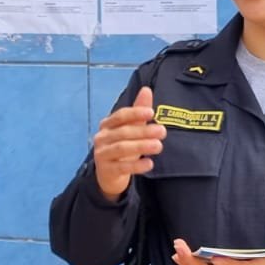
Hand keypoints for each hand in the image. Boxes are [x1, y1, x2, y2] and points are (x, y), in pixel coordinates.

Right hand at [92, 86, 164, 200]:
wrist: (108, 174)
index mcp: (107, 125)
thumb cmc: (121, 146)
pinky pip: (122, 167)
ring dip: (141, 146)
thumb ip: (138, 110)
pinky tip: (149, 163)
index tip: (152, 112)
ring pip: (122, 148)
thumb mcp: (130, 129)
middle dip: (144, 131)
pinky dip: (136, 166)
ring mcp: (102, 154)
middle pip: (123, 132)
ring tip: (158, 146)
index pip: (120, 116)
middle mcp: (102, 138)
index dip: (135, 113)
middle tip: (162, 131)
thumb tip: (146, 89)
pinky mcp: (106, 170)